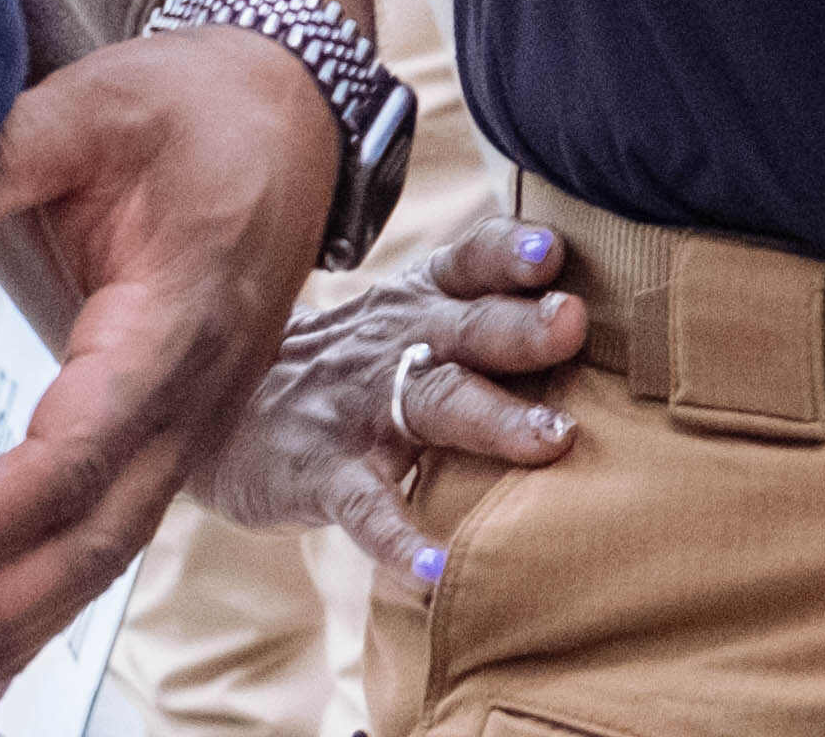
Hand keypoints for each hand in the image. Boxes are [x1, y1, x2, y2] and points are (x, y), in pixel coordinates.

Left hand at [0, 29, 342, 731]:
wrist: (293, 116)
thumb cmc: (197, 108)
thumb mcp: (101, 103)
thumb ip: (5, 150)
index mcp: (178, 318)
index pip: (77, 448)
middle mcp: (197, 392)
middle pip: (98, 531)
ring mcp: (195, 422)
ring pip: (108, 549)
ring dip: (18, 629)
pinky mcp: (175, 433)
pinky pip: (112, 531)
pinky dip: (48, 603)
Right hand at [186, 217, 589, 591]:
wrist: (227, 408)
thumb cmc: (352, 362)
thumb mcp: (406, 316)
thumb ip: (486, 307)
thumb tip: (598, 309)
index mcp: (420, 301)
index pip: (468, 260)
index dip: (508, 252)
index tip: (552, 252)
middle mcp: (395, 345)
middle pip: (465, 328)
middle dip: (520, 326)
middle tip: (572, 326)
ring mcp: (358, 410)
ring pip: (430, 406)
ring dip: (493, 421)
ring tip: (552, 443)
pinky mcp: (324, 475)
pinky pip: (365, 508)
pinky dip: (400, 540)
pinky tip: (436, 573)